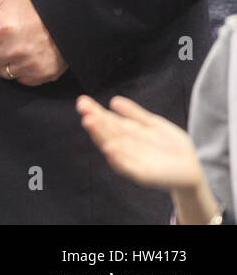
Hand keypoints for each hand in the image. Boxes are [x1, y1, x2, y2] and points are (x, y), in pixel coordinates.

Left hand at [0, 0, 67, 84]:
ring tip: (15, 46)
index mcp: (1, 29)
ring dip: (2, 61)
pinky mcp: (42, 75)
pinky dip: (19, 70)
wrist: (68, 17)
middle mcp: (15, 50)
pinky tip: (27, 56)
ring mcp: (29, 65)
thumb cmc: (30, 7)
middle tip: (3, 38)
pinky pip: (18, 80)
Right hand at [76, 94, 206, 192]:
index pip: (107, 120)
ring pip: (112, 147)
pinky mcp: (143, 175)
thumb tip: (113, 100)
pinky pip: (127, 167)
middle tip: (84, 110)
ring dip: (100, 136)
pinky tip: (110, 148)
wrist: (192, 168)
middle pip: (106, 132)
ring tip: (90, 122)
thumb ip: (135, 114)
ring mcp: (132, 160)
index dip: (94, 111)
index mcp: (127, 134)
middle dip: (94, 122)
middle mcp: (125, 146)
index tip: (83, 101)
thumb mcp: (154, 125)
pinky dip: (118, 159)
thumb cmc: (172, 147)